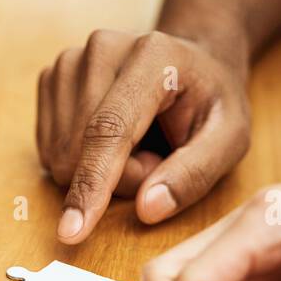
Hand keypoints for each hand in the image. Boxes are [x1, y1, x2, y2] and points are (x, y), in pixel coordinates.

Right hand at [37, 29, 249, 242]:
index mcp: (153, 55)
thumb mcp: (230, 139)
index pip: (109, 129)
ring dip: (100, 170)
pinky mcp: (51, 78)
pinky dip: (80, 160)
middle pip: (81, 149)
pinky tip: (110, 142)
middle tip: (157, 160)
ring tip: (138, 146)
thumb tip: (147, 208)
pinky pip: (50, 148)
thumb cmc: (212, 102)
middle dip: (118, 178)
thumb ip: (195, 174)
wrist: (192, 62)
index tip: (72, 231)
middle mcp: (102, 49)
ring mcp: (70, 61)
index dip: (90, 183)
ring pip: (61, 153)